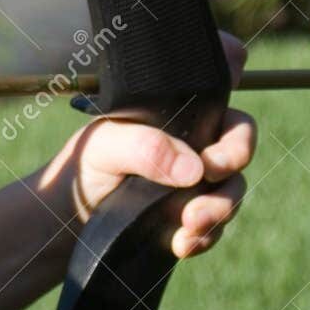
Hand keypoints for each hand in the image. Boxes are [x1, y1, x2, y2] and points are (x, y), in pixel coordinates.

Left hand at [39, 32, 255, 258]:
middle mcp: (196, 139)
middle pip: (239, 138)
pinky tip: (184, 243)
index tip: (231, 81)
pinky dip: (206, 236)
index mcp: (178, 109)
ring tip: (190, 223)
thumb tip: (195, 170)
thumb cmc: (87, 165)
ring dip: (220, 207)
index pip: (217, 78)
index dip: (233, 66)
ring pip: (233, 187)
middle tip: (212, 172)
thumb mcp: (104, 147)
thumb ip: (145, 147)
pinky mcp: (195, 215)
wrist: (69, 217)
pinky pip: (217, 225)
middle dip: (234, 157)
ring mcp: (199, 179)